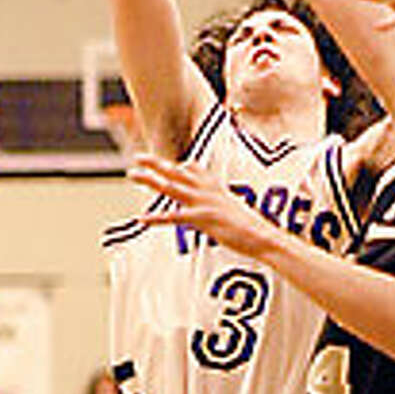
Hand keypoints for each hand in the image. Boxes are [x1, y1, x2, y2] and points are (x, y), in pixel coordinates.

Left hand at [131, 153, 277, 259]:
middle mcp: (208, 190)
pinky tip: (142, 218)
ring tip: (132, 174)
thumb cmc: (250, 227)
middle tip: (138, 157)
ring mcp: (204, 202)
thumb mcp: (234, 209)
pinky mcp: (202, 218)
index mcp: (216, 187)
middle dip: (156, 164)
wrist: (262, 236)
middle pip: (177, 172)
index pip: (194, 168)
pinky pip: (174, 217)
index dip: (180, 166)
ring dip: (150, 180)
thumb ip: (221, 205)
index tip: (168, 163)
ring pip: (171, 186)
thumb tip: (218, 208)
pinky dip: (156, 218)